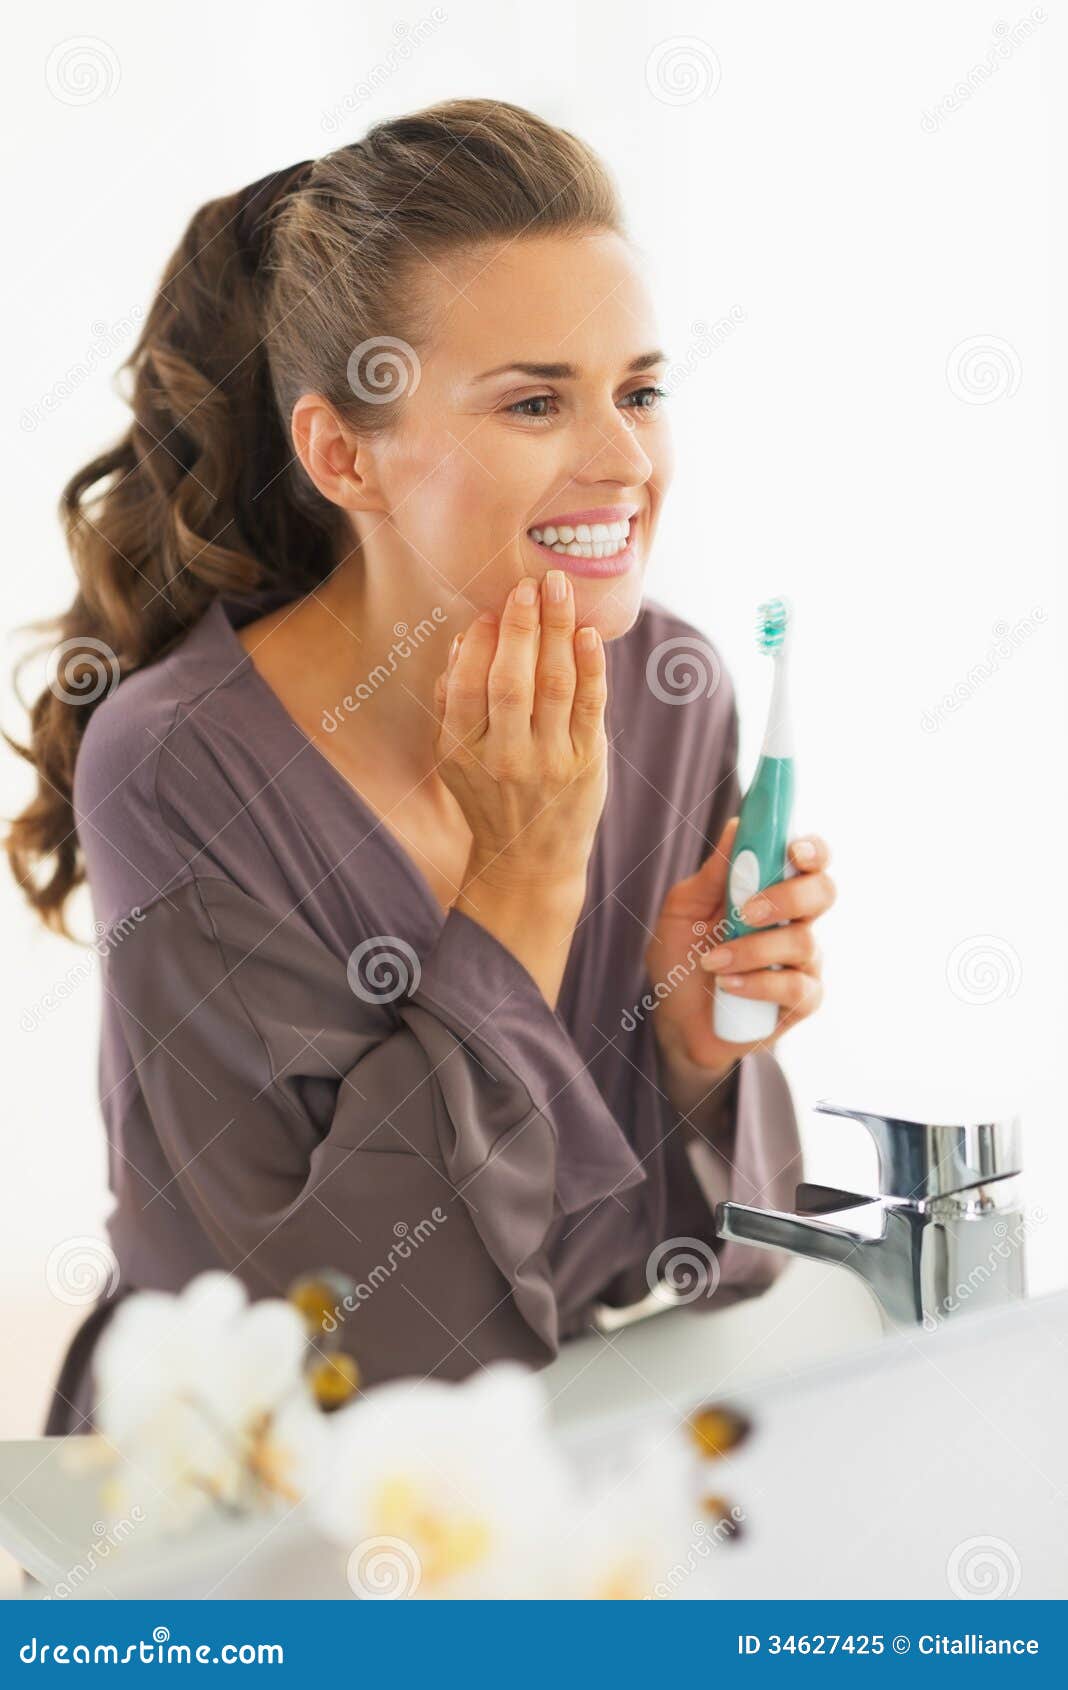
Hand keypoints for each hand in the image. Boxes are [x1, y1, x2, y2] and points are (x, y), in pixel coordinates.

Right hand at [432, 570, 607, 896]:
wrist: (530, 859)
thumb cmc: (489, 796)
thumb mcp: (454, 758)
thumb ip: (453, 702)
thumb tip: (466, 639)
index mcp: (462, 752)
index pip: (468, 686)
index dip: (480, 644)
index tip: (490, 610)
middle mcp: (505, 757)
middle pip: (512, 681)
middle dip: (520, 626)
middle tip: (527, 585)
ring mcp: (550, 761)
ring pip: (554, 685)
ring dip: (557, 630)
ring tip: (559, 589)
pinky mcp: (586, 762)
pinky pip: (591, 705)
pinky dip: (591, 666)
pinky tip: (587, 633)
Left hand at [644, 818, 835, 1077]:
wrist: (674, 1020)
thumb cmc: (682, 958)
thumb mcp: (684, 909)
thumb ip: (713, 874)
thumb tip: (737, 825)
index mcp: (772, 890)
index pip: (810, 859)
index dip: (812, 848)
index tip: (793, 849)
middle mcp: (796, 921)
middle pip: (823, 892)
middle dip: (787, 897)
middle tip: (746, 912)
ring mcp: (803, 962)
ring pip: (803, 942)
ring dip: (752, 950)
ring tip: (712, 962)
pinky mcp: (802, 1002)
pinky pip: (797, 987)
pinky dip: (758, 984)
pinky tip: (728, 987)